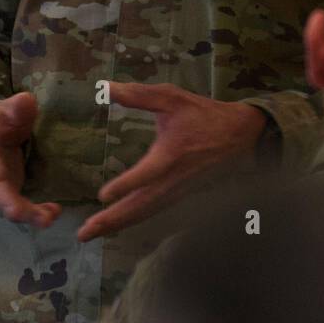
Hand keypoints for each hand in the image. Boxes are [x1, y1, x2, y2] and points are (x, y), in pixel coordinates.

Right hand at [0, 91, 60, 227]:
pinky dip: (37, 213)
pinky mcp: (12, 194)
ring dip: (29, 215)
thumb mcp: (4, 110)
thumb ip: (15, 108)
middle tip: (28, 214)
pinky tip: (55, 211)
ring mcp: (0, 187)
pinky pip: (22, 208)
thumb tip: (26, 100)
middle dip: (13, 205)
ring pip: (10, 206)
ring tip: (51, 215)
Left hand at [77, 83, 265, 241]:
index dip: (126, 185)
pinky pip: (152, 211)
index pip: (147, 173)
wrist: (239, 136)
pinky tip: (114, 225)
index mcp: (171, 154)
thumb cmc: (203, 114)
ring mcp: (177, 191)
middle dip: (112, 219)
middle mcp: (174, 178)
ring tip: (90, 234)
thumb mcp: (172, 97)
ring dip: (117, 224)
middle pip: (141, 205)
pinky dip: (131, 220)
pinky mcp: (179, 195)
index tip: (103, 195)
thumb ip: (138, 95)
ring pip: (145, 212)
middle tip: (84, 233)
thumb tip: (104, 88)